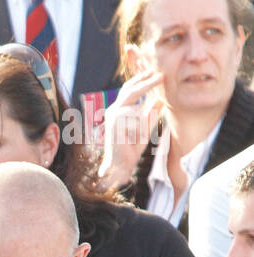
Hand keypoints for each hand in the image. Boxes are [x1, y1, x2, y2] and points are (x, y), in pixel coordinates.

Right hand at [99, 69, 163, 187]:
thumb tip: (160, 100)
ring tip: (137, 138)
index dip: (141, 79)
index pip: (129, 89)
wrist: (118, 167)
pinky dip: (139, 131)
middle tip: (162, 76)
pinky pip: (136, 121)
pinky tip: (132, 141)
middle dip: (147, 82)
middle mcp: (113, 110)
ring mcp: (113, 116)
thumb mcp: (145, 129)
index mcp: (118, 109)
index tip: (155, 72)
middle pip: (131, 90)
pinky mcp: (115, 123)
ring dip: (142, 126)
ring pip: (137, 111)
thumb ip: (151, 115)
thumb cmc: (131, 149)